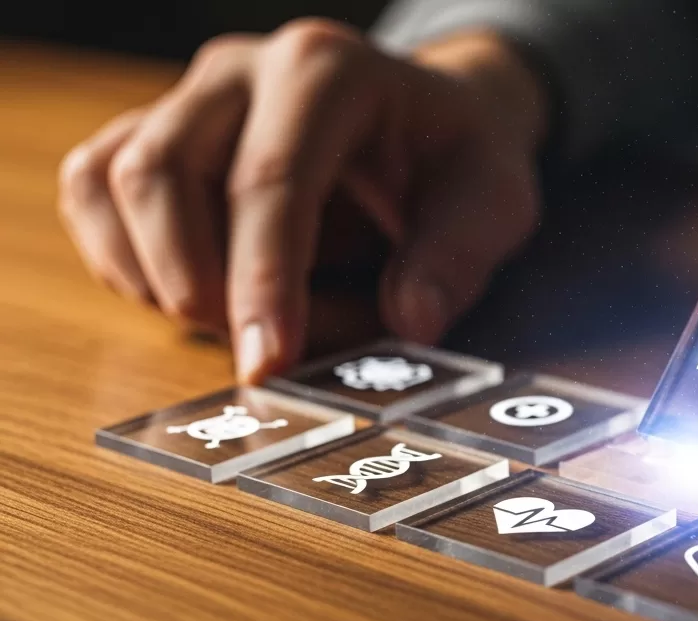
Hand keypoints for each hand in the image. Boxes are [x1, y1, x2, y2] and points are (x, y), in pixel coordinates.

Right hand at [58, 19, 547, 381]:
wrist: (430, 120)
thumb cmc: (457, 160)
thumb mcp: (495, 202)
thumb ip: (457, 258)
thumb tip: (411, 320)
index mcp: (327, 71)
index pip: (270, 181)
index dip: (262, 280)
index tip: (268, 362)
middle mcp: (241, 71)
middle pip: (160, 173)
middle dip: (198, 284)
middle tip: (258, 354)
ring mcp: (187, 97)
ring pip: (110, 183)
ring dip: (155, 278)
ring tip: (241, 321)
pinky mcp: (153, 132)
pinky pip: (93, 193)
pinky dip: (124, 261)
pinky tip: (194, 296)